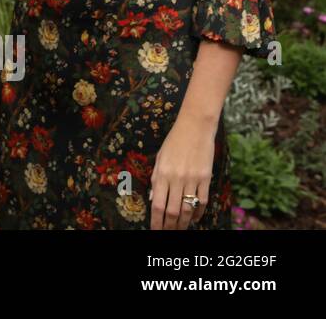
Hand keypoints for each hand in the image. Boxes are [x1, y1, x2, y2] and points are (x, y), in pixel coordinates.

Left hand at [149, 114, 215, 228]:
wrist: (195, 128)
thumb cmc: (174, 142)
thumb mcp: (159, 158)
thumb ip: (156, 179)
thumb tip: (154, 199)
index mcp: (162, 174)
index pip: (158, 205)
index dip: (156, 221)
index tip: (155, 229)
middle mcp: (177, 179)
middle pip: (173, 211)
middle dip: (170, 226)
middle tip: (168, 232)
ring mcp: (193, 179)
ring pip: (188, 209)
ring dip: (183, 222)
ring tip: (179, 229)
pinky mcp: (206, 178)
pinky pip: (202, 200)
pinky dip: (198, 212)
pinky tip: (194, 218)